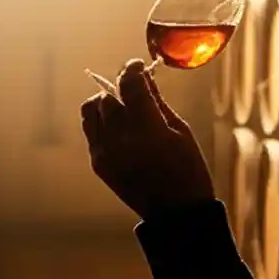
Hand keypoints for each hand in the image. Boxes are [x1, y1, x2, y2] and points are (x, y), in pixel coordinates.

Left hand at [79, 58, 213, 219]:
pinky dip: (101, 120)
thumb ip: (157, 102)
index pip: (130, 85)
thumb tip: (145, 77)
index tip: (138, 65)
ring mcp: (106, 153)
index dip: (133, 69)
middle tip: (135, 87)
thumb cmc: (188, 170)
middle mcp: (122, 140)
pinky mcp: (98, 163)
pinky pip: (90, 129)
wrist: (175, 213)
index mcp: (149, 131)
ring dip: (106, 101)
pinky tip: (118, 124)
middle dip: (122, 87)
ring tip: (122, 105)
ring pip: (92, 109)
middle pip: (109, 96)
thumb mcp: (181, 131)